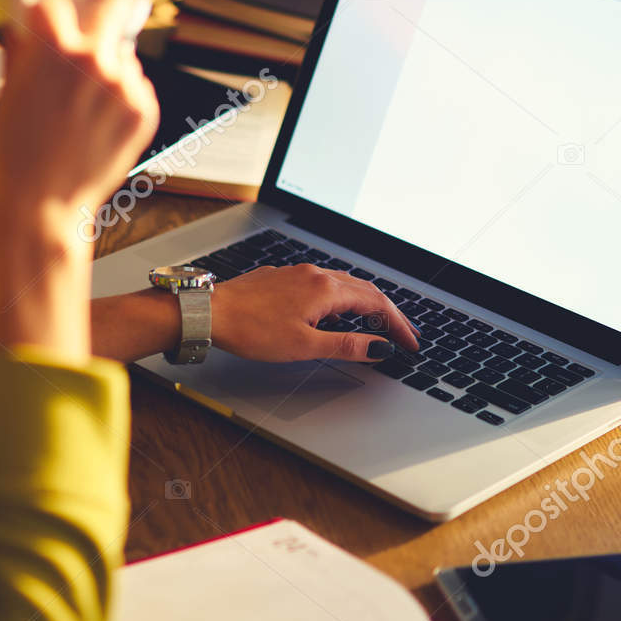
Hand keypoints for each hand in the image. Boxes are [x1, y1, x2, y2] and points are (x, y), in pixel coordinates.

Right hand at [0, 0, 157, 242]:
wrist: (39, 209)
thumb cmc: (13, 159)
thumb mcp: (6, 96)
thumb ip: (21, 52)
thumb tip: (23, 22)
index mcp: (52, 50)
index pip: (56, 1)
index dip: (48, 12)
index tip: (49, 20)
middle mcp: (94, 61)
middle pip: (114, 3)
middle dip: (109, 4)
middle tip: (104, 12)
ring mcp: (123, 88)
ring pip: (124, 53)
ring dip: (110, 65)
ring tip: (84, 103)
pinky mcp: (143, 113)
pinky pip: (136, 87)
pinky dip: (122, 97)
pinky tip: (96, 123)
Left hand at [211, 265, 419, 362]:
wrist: (210, 312)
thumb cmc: (251, 329)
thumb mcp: (304, 345)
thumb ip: (346, 345)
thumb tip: (379, 347)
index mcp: (326, 290)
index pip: (377, 304)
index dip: (397, 324)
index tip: (410, 342)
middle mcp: (315, 274)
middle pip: (365, 290)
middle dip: (387, 313)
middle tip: (402, 334)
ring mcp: (298, 273)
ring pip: (344, 285)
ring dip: (365, 303)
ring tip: (375, 324)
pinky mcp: (283, 278)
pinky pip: (322, 284)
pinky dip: (341, 299)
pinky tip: (334, 313)